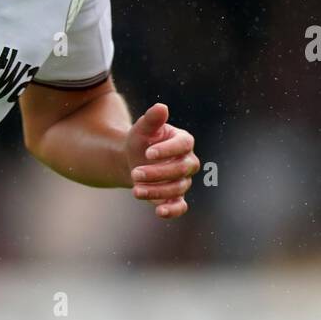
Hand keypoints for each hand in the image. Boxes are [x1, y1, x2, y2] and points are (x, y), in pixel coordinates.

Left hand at [124, 102, 199, 218]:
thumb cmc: (140, 141)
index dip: (168, 150)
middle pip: (181, 169)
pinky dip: (173, 211)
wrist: (133, 160)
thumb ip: (151, 119)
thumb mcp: (142, 129)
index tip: (148, 153)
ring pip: (178, 188)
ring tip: (135, 190)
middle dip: (158, 173)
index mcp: (183, 141)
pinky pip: (181, 206)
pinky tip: (159, 212)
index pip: (184, 145)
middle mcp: (187, 161)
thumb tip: (161, 107)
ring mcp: (183, 180)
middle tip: (134, 173)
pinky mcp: (176, 197)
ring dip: (157, 191)